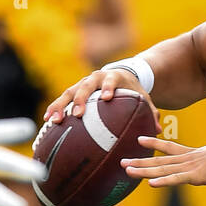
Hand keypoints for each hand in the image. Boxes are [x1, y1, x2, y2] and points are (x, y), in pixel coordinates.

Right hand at [42, 65, 159, 130]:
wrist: (121, 75)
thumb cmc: (134, 91)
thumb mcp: (144, 98)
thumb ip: (150, 112)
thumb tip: (159, 131)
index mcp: (114, 77)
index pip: (111, 80)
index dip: (108, 87)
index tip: (107, 97)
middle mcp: (95, 78)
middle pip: (85, 87)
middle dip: (80, 100)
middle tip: (77, 114)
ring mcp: (82, 84)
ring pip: (68, 93)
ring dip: (60, 106)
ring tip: (53, 121)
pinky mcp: (73, 91)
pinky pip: (62, 101)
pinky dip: (54, 110)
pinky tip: (47, 123)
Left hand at [121, 136, 205, 188]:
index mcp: (193, 154)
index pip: (169, 147)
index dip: (154, 143)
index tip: (139, 140)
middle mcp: (188, 159)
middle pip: (159, 161)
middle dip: (140, 162)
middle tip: (122, 162)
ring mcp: (190, 167)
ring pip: (162, 169)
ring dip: (143, 171)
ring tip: (127, 170)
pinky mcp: (196, 176)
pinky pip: (176, 179)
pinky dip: (163, 181)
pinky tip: (150, 183)